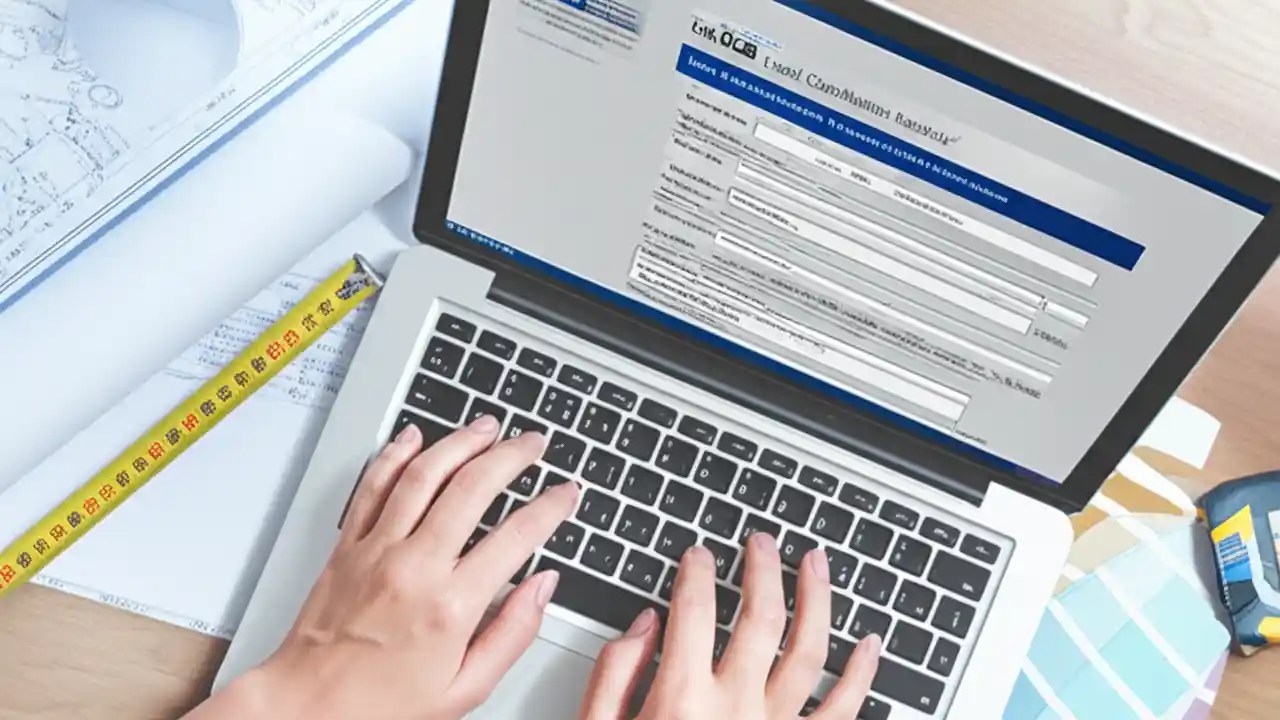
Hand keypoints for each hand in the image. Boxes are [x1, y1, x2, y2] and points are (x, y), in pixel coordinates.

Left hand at [190, 417, 577, 719]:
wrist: (305, 709)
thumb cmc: (382, 707)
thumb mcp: (465, 688)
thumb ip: (513, 633)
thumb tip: (543, 587)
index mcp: (452, 606)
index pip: (518, 536)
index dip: (551, 507)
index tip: (566, 492)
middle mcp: (415, 567)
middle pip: (473, 487)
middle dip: (513, 456)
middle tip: (534, 443)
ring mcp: (377, 550)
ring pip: (424, 474)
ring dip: (461, 442)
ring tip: (487, 426)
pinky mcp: (347, 546)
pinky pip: (372, 486)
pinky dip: (396, 455)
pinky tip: (415, 438)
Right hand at [579, 535, 881, 719]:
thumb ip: (615, 675)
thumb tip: (645, 624)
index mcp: (680, 701)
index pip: (693, 609)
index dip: (696, 571)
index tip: (698, 556)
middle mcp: (736, 710)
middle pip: (762, 618)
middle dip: (763, 568)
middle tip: (762, 542)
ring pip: (812, 652)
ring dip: (818, 599)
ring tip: (816, 563)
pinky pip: (845, 711)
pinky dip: (864, 674)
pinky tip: (870, 644)